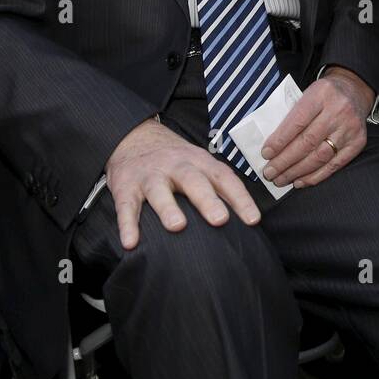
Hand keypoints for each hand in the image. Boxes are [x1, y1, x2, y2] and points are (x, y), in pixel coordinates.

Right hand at [105, 119, 260, 248]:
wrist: (133, 135)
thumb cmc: (175, 160)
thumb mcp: (199, 164)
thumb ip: (219, 187)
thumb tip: (249, 220)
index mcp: (199, 161)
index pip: (224, 177)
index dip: (240, 198)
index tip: (253, 220)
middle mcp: (176, 166)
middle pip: (193, 180)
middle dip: (207, 200)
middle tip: (220, 220)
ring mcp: (150, 175)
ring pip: (159, 190)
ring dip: (168, 208)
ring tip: (177, 227)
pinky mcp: (126, 186)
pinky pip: (126, 206)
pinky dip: (127, 224)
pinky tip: (130, 242)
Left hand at [262, 69, 371, 187]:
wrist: (354, 91)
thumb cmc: (323, 95)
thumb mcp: (307, 93)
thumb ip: (292, 114)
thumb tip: (272, 145)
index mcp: (321, 94)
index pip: (297, 121)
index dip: (280, 140)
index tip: (266, 154)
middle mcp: (338, 111)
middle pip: (308, 142)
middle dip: (285, 161)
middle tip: (269, 173)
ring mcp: (350, 128)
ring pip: (320, 156)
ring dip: (297, 172)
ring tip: (281, 179)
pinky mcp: (357, 143)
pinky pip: (334, 165)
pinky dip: (315, 176)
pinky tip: (300, 181)